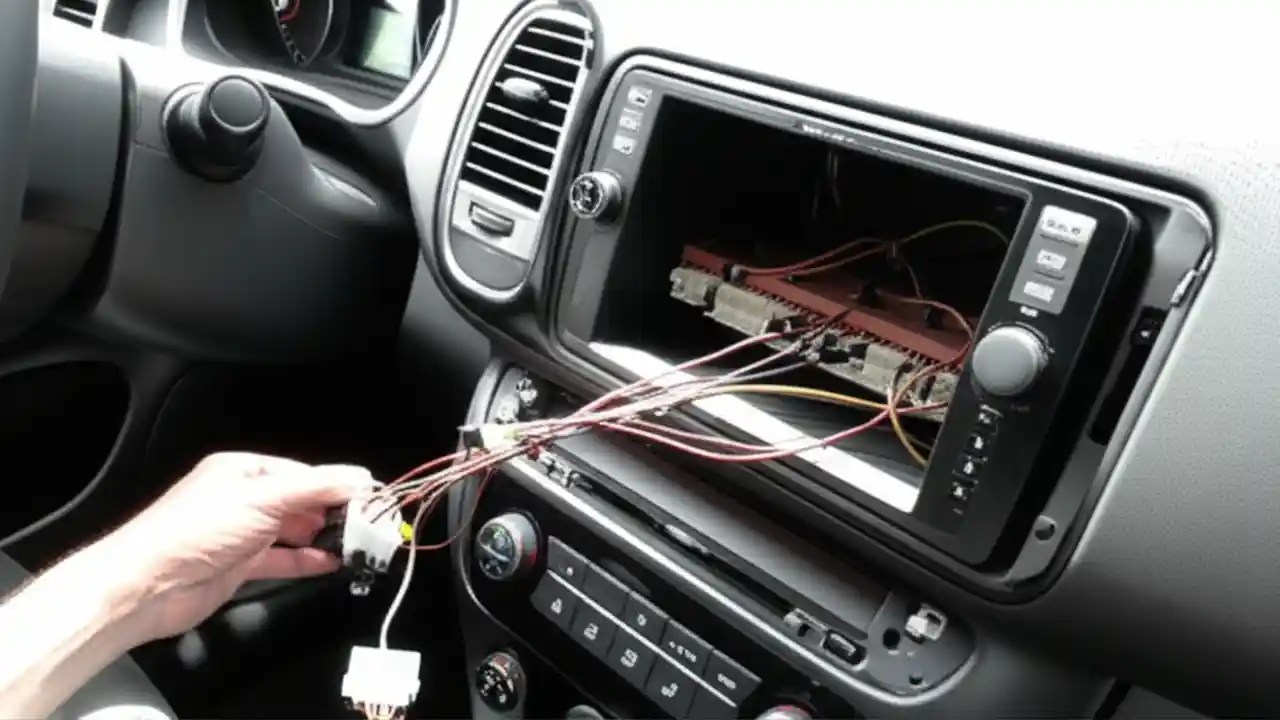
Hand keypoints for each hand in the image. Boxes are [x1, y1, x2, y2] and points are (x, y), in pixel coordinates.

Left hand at [102, 452, 373, 642]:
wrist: (147, 585)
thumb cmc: (195, 530)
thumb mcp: (262, 499)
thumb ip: (314, 488)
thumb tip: (358, 477)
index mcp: (243, 470)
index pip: (302, 472)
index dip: (336, 484)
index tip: (369, 498)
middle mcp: (243, 498)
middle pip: (300, 501)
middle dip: (332, 512)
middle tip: (368, 524)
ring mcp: (241, 533)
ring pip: (294, 531)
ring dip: (323, 538)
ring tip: (357, 545)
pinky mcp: (240, 565)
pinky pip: (283, 559)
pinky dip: (307, 560)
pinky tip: (332, 562)